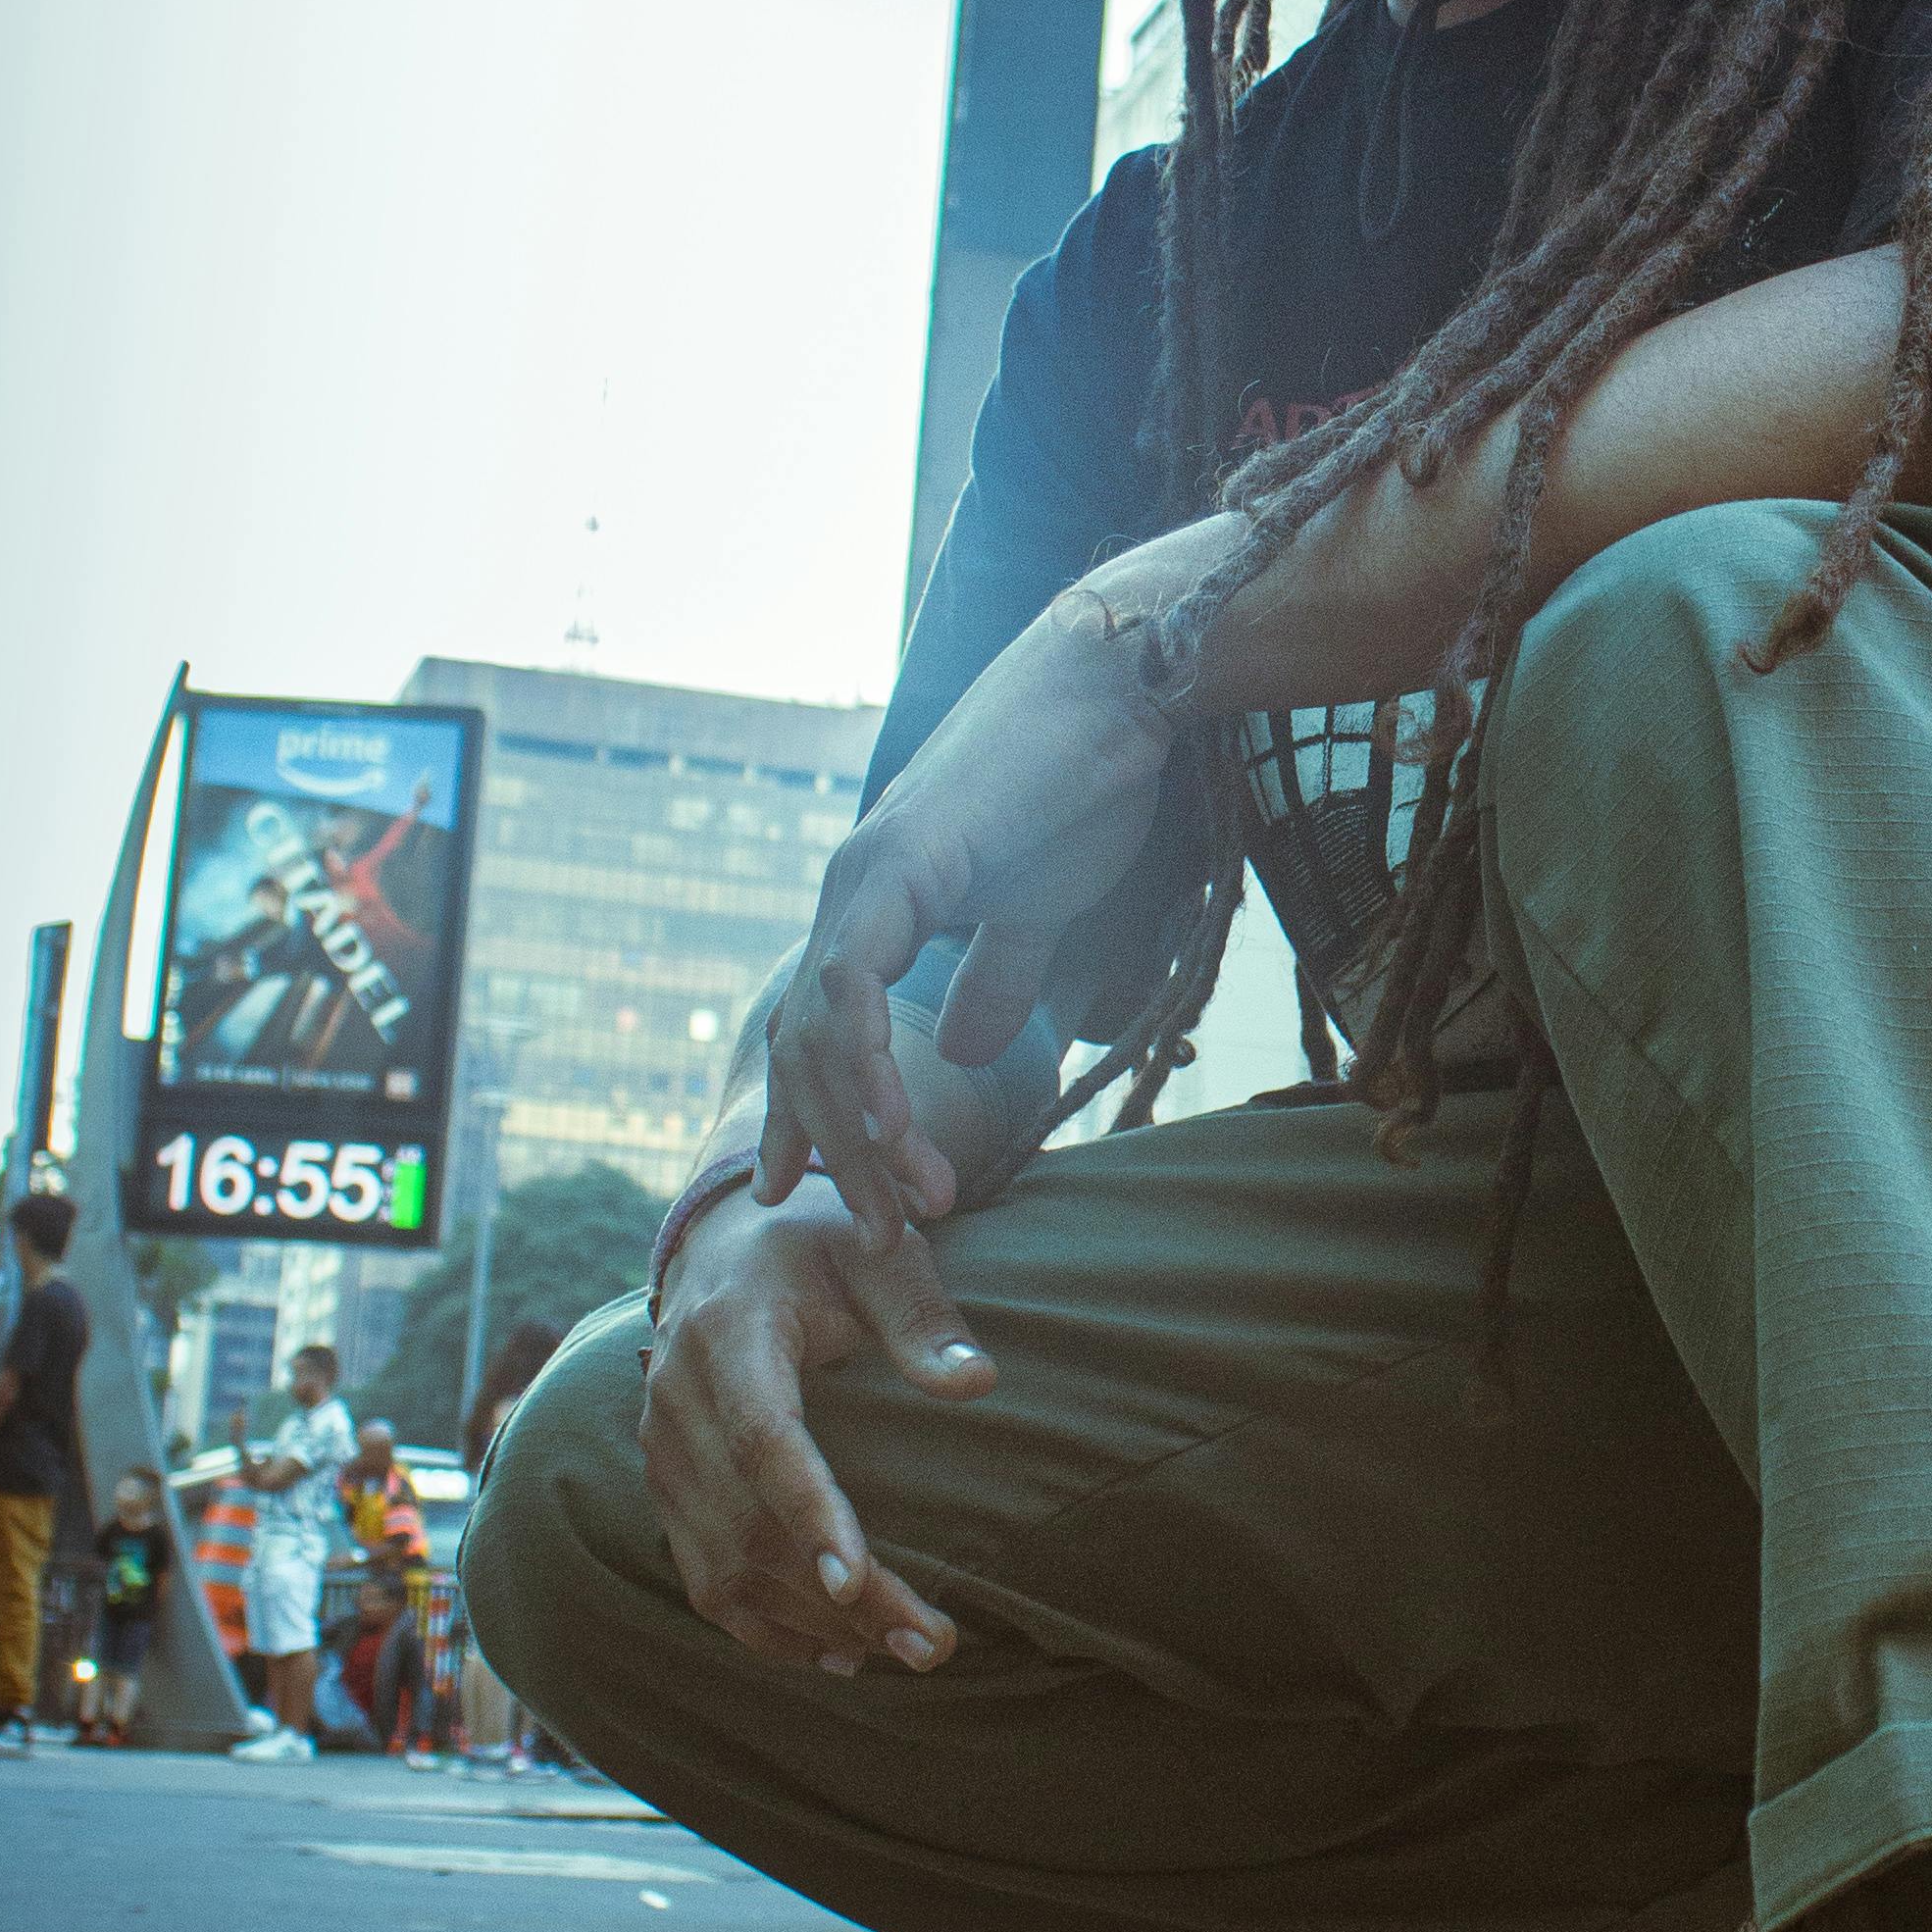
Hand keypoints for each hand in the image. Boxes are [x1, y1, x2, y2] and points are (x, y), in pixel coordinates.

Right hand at [640, 1178, 986, 1677]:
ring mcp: (663, 1451)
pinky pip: (704, 1575)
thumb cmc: (816, 1245)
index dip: (806, 1511)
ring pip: (726, 1565)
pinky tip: (838, 1654)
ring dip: (813, 1625)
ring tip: (906, 1652)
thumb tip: (977, 1384)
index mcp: (729, 1335)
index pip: (761, 1438)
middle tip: (931, 1644)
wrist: (722, 1244)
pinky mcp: (668, 1485)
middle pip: (752, 1523)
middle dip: (840, 1599)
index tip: (855, 1580)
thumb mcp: (877, 1253)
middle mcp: (678, 1400)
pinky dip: (765, 1625)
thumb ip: (923, 1316)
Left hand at [756, 587, 1182, 1246]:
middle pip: (809, 1050)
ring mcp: (864, 879)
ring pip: (821, 1032)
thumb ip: (1000, 976)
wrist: (1122, 691)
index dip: (821, 1119)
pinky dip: (865, 1064)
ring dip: (859, 1130)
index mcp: (880, 908)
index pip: (823, 1033)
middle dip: (843, 1153)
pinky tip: (891, 1128)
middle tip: (886, 1240)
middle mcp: (852, 896)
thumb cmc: (1088, 783)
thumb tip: (971, 1046)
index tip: (834, 1201)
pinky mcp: (895, 865)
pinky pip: (852, 987)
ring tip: (908, 1207)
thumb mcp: (1044, 909)